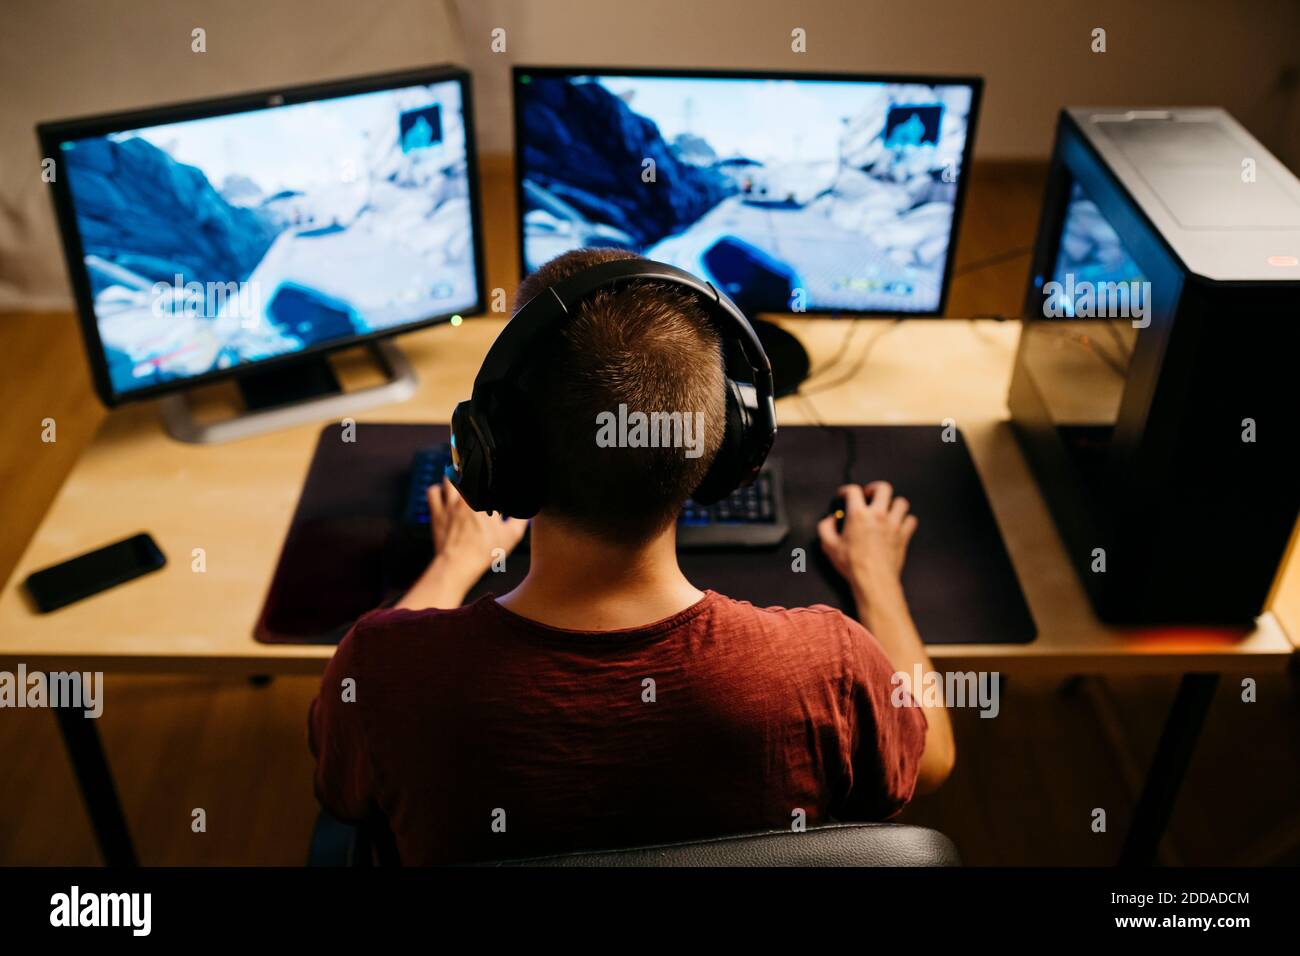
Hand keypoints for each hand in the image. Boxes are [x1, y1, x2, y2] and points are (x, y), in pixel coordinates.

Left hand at [397, 478, 527, 609]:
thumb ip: (520, 520)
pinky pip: (433, 491)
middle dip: (471, 468)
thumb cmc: (483, 552)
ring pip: (449, 478)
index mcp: (484, 500)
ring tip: (460, 475)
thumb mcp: (510, 537)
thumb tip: (527, 512)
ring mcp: (449, 504)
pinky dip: (438, 488)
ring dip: (454, 475)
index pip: (488, 475)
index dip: (493, 470)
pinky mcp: (437, 513)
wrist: (457, 565)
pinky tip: (442, 491)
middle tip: (477, 469)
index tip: (496, 471)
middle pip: (466, 471)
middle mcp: (465, 498)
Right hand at [817, 481, 916, 607]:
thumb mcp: (829, 546)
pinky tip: (898, 524)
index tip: (844, 495)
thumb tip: (830, 520)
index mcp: (858, 514)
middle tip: (869, 495)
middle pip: (883, 488)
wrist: (873, 580)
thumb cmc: (853, 565)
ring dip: (893, 504)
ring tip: (886, 509)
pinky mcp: (904, 535)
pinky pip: (911, 520)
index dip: (846, 490)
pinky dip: (905, 520)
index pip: (853, 490)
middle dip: (874, 488)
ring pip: (901, 502)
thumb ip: (825, 528)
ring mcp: (893, 524)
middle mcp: (878, 515)